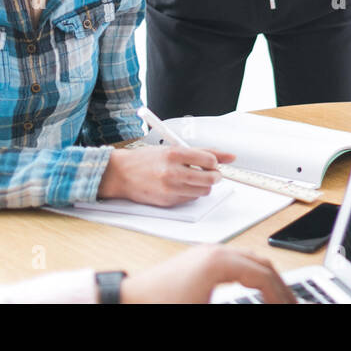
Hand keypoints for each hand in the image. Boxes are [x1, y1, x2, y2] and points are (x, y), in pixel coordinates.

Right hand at [98, 146, 234, 206]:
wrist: (120, 174)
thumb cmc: (146, 160)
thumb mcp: (172, 148)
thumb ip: (201, 152)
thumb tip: (229, 156)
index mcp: (174, 154)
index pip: (209, 160)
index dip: (215, 162)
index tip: (213, 163)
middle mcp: (172, 172)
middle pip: (210, 179)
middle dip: (214, 176)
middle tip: (210, 173)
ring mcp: (170, 189)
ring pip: (203, 191)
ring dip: (203, 185)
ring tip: (193, 179)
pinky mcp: (167, 202)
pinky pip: (190, 199)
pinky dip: (190, 193)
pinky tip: (181, 186)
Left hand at [120, 245, 295, 303]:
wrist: (127, 300)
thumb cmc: (159, 304)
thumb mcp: (205, 309)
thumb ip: (238, 306)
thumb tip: (263, 303)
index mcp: (220, 262)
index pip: (264, 276)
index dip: (282, 295)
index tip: (290, 307)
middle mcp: (216, 251)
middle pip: (262, 262)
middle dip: (280, 284)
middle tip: (292, 302)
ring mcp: (207, 253)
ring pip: (250, 258)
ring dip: (267, 277)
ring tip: (278, 296)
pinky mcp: (198, 260)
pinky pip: (236, 260)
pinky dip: (251, 272)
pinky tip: (253, 286)